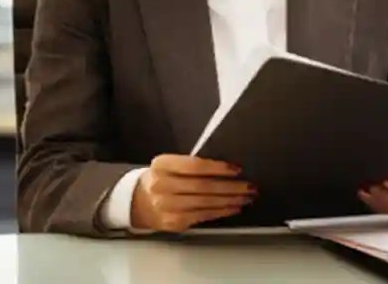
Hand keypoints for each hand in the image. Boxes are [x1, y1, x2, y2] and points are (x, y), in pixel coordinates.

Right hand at [131, 154, 255, 232]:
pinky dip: (222, 211)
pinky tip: (233, 207)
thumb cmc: (162, 179)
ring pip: (205, 203)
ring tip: (246, 197)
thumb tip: (227, 167)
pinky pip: (203, 216)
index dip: (218, 168)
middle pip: (203, 186)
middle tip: (249, 186)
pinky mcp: (174, 222)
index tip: (236, 169)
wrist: (139, 202)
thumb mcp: (170, 165)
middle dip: (231, 187)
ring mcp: (167, 206)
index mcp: (162, 165)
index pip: (194, 165)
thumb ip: (192, 164)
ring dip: (230, 200)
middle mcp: (162, 185)